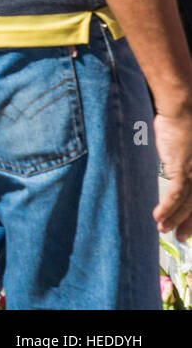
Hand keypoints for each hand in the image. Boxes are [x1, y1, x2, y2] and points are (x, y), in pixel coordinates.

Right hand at [153, 111, 191, 241]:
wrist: (184, 110)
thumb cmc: (185, 123)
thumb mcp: (186, 148)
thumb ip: (184, 162)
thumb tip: (175, 169)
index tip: (187, 228)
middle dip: (188, 223)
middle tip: (180, 237)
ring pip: (186, 204)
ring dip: (173, 219)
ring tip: (163, 229)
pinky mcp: (184, 170)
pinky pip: (175, 196)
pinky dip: (166, 208)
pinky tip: (158, 217)